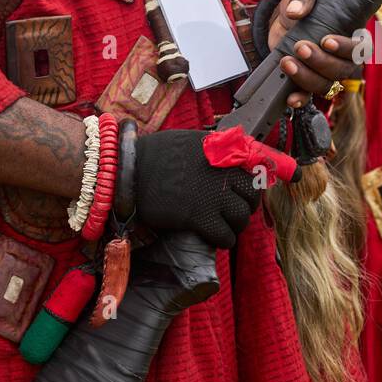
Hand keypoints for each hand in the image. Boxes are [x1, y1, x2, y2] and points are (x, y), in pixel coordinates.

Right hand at [136, 129, 259, 248]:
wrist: (130, 172)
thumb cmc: (153, 154)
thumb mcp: (187, 141)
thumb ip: (210, 149)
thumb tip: (227, 157)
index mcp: (219, 152)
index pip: (251, 172)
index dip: (247, 187)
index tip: (240, 195)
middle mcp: (221, 173)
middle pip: (252, 196)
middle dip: (245, 206)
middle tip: (232, 212)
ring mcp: (212, 196)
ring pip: (242, 218)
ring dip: (234, 225)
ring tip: (223, 226)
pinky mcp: (200, 217)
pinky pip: (226, 236)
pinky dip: (223, 239)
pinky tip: (213, 237)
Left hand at [268, 0, 369, 106]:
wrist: (283, 18)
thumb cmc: (304, 4)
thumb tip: (294, 11)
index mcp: (351, 36)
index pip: (359, 49)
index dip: (345, 48)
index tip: (326, 41)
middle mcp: (342, 58)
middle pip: (342, 70)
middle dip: (320, 62)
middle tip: (300, 47)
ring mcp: (325, 72)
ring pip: (326, 85)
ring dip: (306, 77)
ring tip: (286, 62)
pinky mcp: (306, 80)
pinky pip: (308, 95)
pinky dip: (301, 99)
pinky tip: (291, 98)